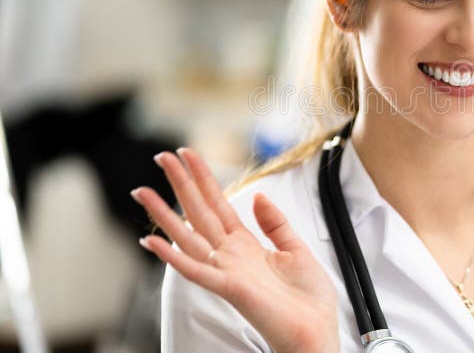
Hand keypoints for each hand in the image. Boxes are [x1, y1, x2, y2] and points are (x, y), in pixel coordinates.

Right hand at [131, 147, 339, 352]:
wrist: (317, 332)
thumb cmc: (308, 300)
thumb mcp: (296, 250)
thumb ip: (276, 223)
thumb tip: (257, 196)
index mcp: (247, 245)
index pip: (219, 204)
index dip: (203, 178)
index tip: (188, 154)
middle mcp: (231, 255)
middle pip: (199, 212)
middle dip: (181, 184)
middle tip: (161, 156)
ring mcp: (227, 271)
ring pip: (189, 237)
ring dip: (165, 214)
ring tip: (143, 191)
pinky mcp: (230, 288)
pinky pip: (197, 270)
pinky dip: (174, 256)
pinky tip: (153, 240)